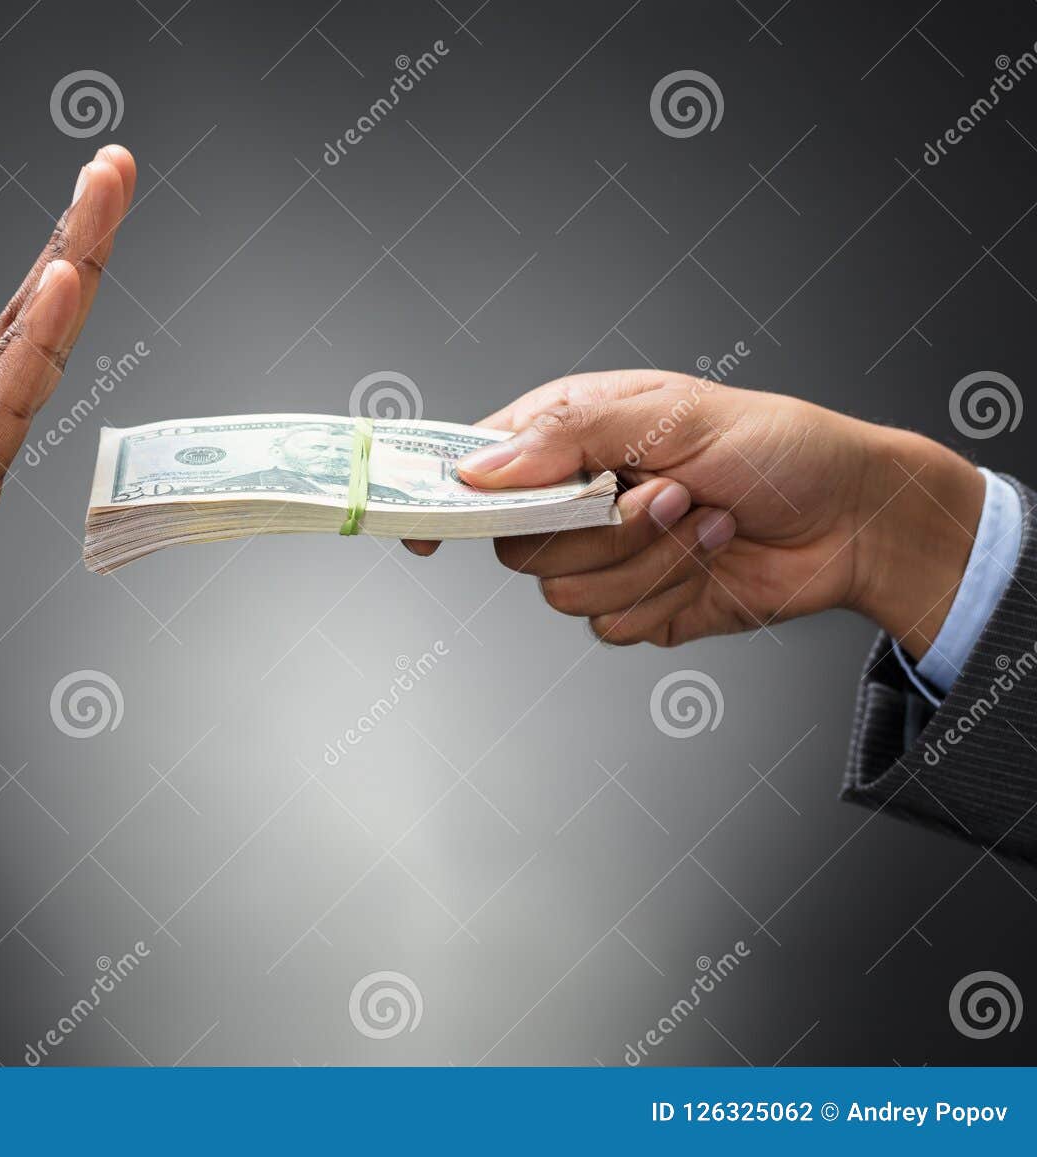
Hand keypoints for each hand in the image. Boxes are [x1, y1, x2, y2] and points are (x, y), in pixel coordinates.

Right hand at [405, 370, 984, 650]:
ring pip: (564, 592)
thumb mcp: (673, 413)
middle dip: (601, 529)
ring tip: (707, 518)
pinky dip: (670, 595)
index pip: (473, 469)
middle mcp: (574, 497)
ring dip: (651, 559)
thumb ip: (568, 436)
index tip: (421, 532)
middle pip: (516, 545)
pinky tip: (713, 556)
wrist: (853, 521)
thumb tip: (480, 470)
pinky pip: (611, 626)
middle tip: (669, 492)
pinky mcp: (636, 604)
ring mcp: (602, 556)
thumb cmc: (777, 446)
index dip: (439, 499)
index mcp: (568, 436)